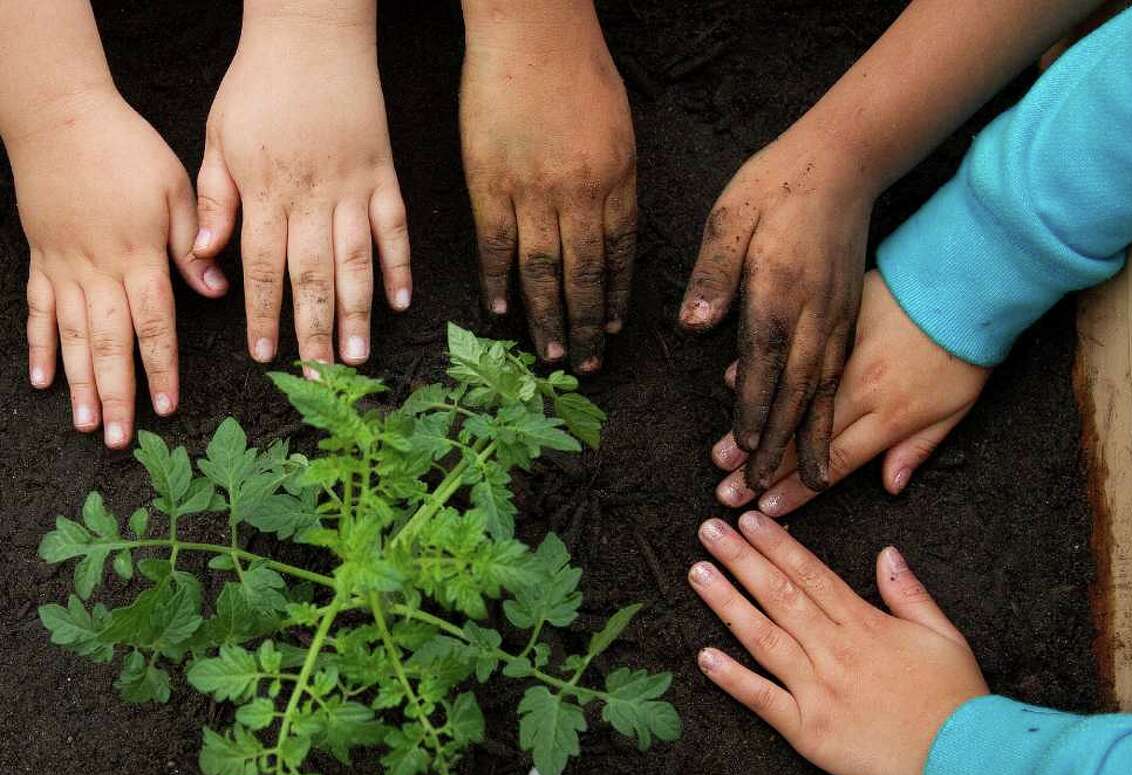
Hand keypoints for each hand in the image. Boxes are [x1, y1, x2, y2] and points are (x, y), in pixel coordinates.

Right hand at [12, 89, 226, 447]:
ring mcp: (65, 268)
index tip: (168, 407)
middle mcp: (99, 271)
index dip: (161, 369)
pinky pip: (40, 311)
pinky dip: (40, 346)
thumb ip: (192, 245)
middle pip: (110, 344)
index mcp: (140, 257)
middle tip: (117, 438)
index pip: (154, 325)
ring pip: (74, 337)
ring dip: (80, 383)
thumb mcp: (176, 189)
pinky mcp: (42, 259)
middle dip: (116, 395)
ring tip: (83, 423)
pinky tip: (42, 380)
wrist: (60, 118)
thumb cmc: (127, 150)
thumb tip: (215, 291)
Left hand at [192, 8, 409, 370]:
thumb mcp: (218, 137)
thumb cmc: (258, 85)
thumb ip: (215, 199)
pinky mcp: (384, 175)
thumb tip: (204, 256)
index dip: (263, 314)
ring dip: (358, 313)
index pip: (262, 266)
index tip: (265, 355)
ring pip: (357, 262)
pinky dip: (400, 265)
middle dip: (314, 331)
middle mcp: (312, 197)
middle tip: (320, 377)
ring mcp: (354, 188)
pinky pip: (396, 228)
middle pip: (313, 276)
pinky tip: (401, 302)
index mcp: (266, 191)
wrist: (312, 35)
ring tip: (358, 356)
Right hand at [460, 0, 636, 372]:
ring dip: (547, 319)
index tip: (611, 329)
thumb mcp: (619, 128)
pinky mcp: (489, 186)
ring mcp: (533, 194)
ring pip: (544, 273)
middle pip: (585, 276)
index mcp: (618, 182)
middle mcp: (580, 197)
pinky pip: (495, 247)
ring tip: (549, 354)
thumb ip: (616, 181)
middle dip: (587, 326)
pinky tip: (500, 311)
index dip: (614, 297)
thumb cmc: (579, 70)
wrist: (530, 33)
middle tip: (587, 364)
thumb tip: (611, 227)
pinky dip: (498, 282)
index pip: (620, 257)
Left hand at [679, 122, 872, 490]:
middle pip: (795, 391)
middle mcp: (813, 314)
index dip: (752, 410)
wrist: (843, 160)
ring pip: (823, 390)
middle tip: (764, 491)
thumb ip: (713, 274)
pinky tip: (824, 434)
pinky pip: (840, 374)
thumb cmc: (776, 185)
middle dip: (779, 444)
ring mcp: (837, 317)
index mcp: (777, 292)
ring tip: (807, 483)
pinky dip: (831, 411)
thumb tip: (693, 326)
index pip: (762, 364)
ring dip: (810, 438)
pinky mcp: (848, 315)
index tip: (743, 452)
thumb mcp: (731, 216)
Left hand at [689, 512, 987, 774]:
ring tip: (697, 573)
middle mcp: (836, 651)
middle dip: (741, 559)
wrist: (968, 762)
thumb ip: (908, 592)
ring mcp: (819, 691)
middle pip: (780, 595)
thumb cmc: (957, 700)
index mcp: (865, 625)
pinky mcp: (809, 733)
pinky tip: (704, 657)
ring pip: (764, 638)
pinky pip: (764, 701)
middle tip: (709, 530)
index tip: (748, 519)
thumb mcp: (944, 635)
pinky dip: (733, 679)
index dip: (776, 544)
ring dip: (727, 603)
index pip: (811, 573)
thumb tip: (886, 553)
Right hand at [713, 271, 989, 516]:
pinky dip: (763, 368)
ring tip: (719, 453)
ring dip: (752, 428)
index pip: (835, 461)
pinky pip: (792, 351)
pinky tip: (733, 384)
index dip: (798, 488)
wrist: (968, 281)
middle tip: (726, 491)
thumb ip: (918, 448)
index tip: (767, 505)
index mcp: (890, 415)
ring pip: (789, 400)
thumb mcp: (956, 409)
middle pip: (800, 437)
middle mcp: (859, 390)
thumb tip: (890, 486)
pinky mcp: (836, 322)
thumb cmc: (967, 350)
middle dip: (761, 468)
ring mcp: (843, 355)